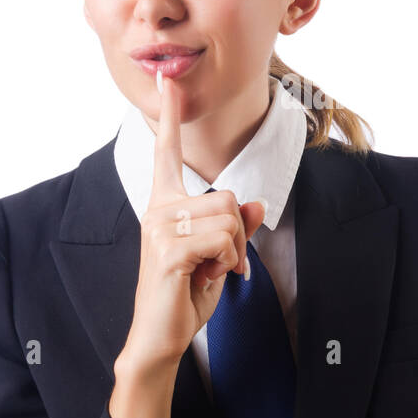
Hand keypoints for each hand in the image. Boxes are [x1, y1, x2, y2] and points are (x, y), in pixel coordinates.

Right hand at [122, 75, 266, 370]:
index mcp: (166, 205)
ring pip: (231, 218)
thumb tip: (258, 204)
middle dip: (238, 235)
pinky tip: (206, 277)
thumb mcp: (220, 256)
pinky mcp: (169, 248)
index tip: (167, 80)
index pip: (167, 153)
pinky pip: (224, 238)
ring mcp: (161, 226)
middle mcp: (159, 209)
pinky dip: (227, 262)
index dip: (169, 116)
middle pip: (229, 196)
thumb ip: (237, 227)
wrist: (161, 337)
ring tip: (209, 271)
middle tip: (219, 263)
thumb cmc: (185, 295)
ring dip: (234, 251)